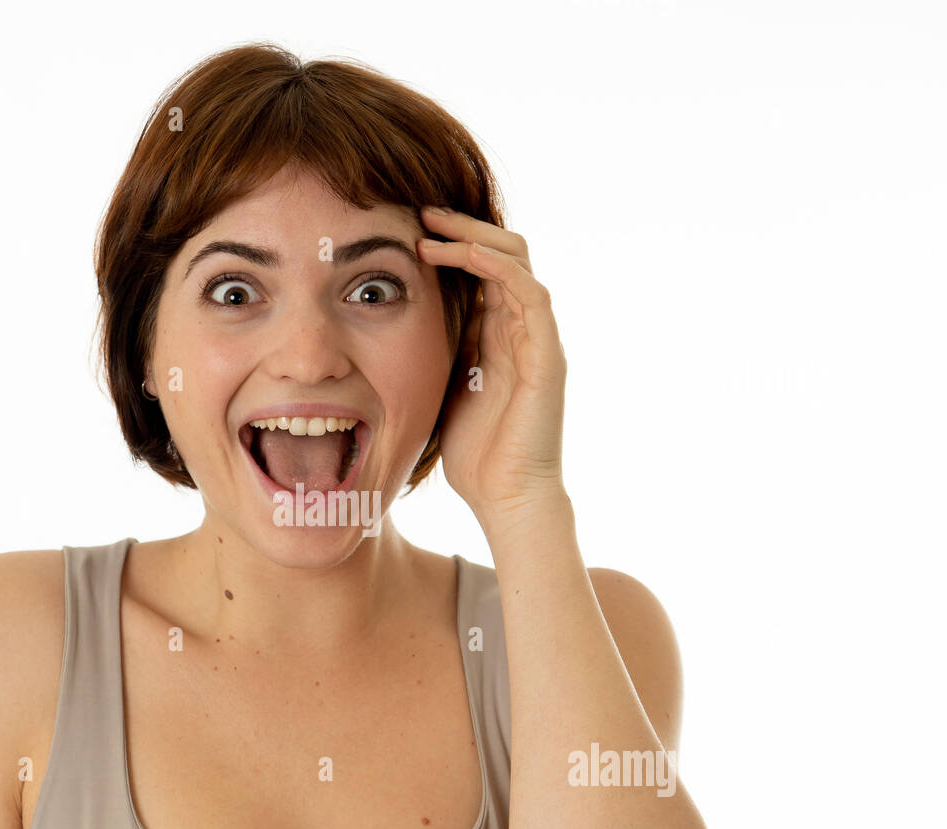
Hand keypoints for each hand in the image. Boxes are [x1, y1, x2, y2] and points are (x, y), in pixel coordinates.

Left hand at [417, 206, 569, 528]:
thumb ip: (438, 354)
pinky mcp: (548, 355)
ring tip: (431, 227)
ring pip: (517, 261)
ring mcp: (538, 340)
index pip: (481, 270)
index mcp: (498, 337)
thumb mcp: (443, 389)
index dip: (451, 244)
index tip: (407, 230)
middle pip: (502, 253)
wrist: (507, 497)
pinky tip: (462, 254)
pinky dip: (496, 266)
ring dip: (473, 238)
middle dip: (462, 228)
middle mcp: (522, 330)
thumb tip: (399, 326)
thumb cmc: (475, 455)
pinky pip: (528, 293)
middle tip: (419, 213)